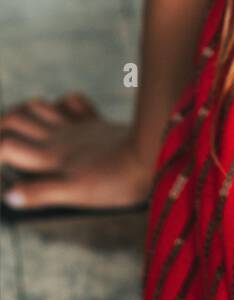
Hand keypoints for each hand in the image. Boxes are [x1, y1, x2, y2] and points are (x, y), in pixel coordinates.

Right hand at [0, 92, 153, 210]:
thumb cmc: (116, 179)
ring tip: (16, 122)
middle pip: (17, 119)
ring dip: (24, 110)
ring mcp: (78, 127)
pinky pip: (74, 103)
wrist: (153, 154)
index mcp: (49, 156)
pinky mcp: (97, 124)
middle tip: (0, 138)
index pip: (7, 147)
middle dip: (1, 124)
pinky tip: (62, 108)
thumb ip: (40, 192)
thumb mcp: (75, 193)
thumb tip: (8, 196)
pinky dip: (62, 103)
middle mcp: (58, 137)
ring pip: (40, 107)